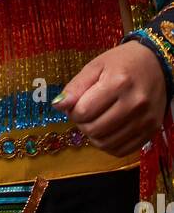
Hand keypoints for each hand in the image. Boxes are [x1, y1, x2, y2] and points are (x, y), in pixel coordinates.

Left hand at [53, 41, 167, 156]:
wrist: (156, 64)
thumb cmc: (122, 62)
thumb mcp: (96, 66)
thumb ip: (76, 87)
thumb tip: (57, 106)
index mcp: (119, 83)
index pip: (84, 111)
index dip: (72, 111)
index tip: (73, 105)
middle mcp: (135, 104)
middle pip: (94, 130)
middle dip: (81, 124)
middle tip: (82, 113)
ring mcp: (145, 120)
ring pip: (106, 144)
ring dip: (93, 135)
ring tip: (94, 120)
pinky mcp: (151, 131)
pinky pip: (122, 150)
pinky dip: (108, 145)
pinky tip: (106, 131)